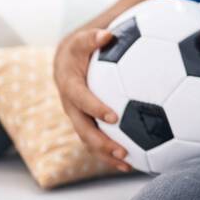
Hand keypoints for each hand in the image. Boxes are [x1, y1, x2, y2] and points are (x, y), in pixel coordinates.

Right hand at [54, 28, 131, 171]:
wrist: (66, 61)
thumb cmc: (82, 47)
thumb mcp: (85, 38)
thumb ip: (94, 37)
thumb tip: (107, 34)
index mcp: (69, 85)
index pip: (80, 99)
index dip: (94, 108)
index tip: (114, 117)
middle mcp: (70, 106)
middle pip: (83, 129)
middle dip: (101, 142)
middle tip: (123, 150)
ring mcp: (76, 118)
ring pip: (88, 141)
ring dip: (106, 155)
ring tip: (128, 164)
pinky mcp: (85, 125)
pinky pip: (96, 142)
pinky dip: (111, 154)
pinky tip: (133, 163)